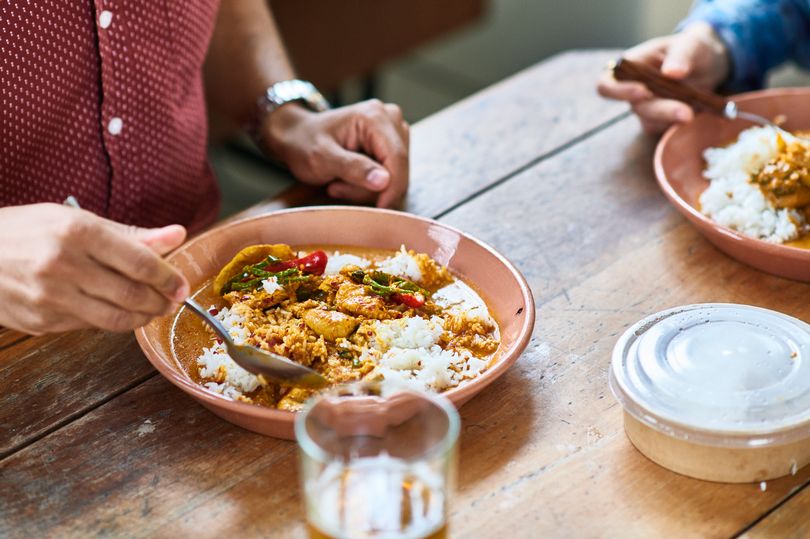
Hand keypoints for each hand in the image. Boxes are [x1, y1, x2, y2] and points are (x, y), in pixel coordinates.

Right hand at [0, 203, 189, 333]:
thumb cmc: (27, 231)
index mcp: (76, 232)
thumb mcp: (75, 219)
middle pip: (131, 294)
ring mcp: (49, 297)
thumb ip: (130, 234)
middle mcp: (62, 265)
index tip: (181, 284)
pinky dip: (111, 321)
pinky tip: (119, 311)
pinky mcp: (40, 322)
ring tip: (152, 309)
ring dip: (142, 317)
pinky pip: (89, 326)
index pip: (140, 262)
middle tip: (172, 300)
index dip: (168, 277)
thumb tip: (178, 235)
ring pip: (114, 319)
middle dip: (160, 301)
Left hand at [262, 99, 409, 207]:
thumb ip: (353, 168)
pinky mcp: (391, 143)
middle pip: (398, 168)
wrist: (297, 136)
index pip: (397, 158)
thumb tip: (385, 181)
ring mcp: (392, 130)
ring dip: (367, 188)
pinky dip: (369, 184)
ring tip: (339, 181)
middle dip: (370, 188)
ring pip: (395, 174)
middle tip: (337, 188)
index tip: (379, 211)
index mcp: (374, 117)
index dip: (392, 188)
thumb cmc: (304, 144)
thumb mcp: (322, 159)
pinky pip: (390, 174)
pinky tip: (348, 179)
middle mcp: (389, 118)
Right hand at [597, 22, 730, 133]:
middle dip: (662, 111)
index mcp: (631, 66)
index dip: (618, 92)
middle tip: (687, 114)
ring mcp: (645, 108)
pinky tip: (697, 114)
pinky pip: (664, 129)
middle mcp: (632, 90)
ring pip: (651, 121)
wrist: (709, 64)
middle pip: (636, 107)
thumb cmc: (693, 50)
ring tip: (696, 111)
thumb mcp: (692, 44)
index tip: (643, 91)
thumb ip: (682, 55)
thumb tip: (672, 72)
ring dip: (674, 118)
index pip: (606, 83)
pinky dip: (681, 124)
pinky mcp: (659, 122)